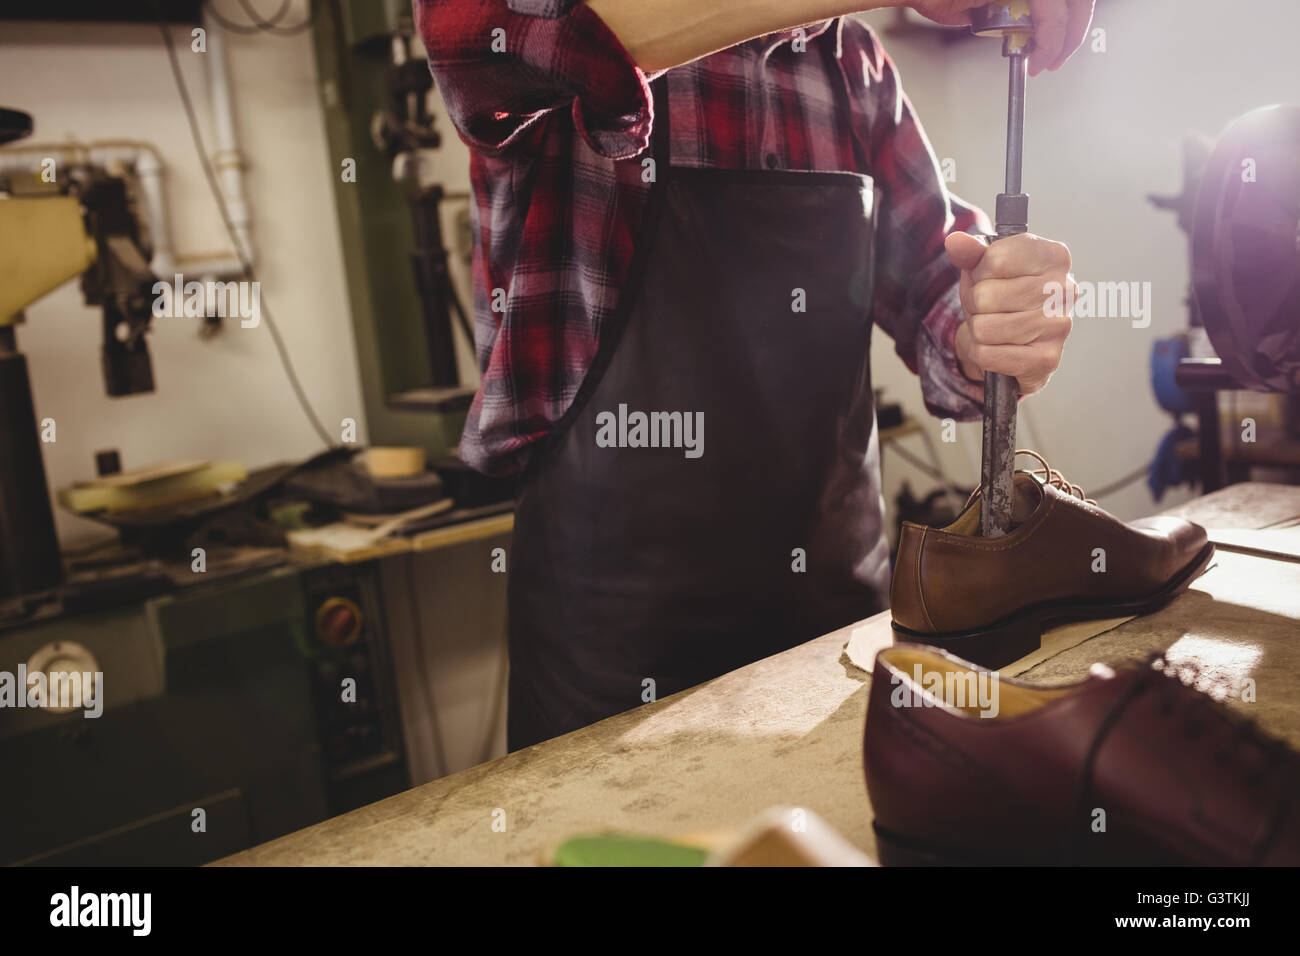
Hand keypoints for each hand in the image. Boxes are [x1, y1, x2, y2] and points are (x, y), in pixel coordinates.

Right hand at [905, 0, 1095, 74]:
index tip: (1060, 44)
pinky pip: (1050, 13)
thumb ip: (1007, 10)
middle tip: (1057, 59)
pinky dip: (1050, 38)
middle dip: (1075, 30)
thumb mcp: (983, 5)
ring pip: (1067, 4)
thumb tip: (1022, 30)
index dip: (1072, 17)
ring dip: (1063, 38)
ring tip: (1046, 62)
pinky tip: (1039, 56)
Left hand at [947, 232, 1074, 395]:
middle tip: (988, 307)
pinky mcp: (1048, 358)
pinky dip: (982, 353)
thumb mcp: (983, 268)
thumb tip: (955, 241)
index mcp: (1054, 256)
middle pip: (985, 297)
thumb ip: (971, 253)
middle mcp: (1064, 289)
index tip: (988, 277)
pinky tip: (997, 346)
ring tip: (993, 324)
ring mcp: (1059, 325)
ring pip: (984, 328)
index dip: (978, 272)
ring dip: (978, 329)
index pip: (994, 260)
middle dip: (975, 304)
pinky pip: (988, 355)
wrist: (1012, 340)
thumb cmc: (1001, 295)